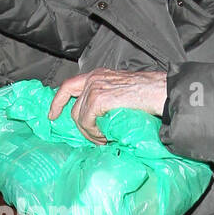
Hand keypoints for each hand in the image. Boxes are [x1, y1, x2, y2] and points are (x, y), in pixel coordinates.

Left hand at [48, 69, 168, 144]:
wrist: (160, 91)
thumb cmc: (147, 93)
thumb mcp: (120, 90)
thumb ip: (105, 98)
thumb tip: (98, 119)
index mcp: (97, 75)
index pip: (68, 86)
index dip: (58, 101)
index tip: (53, 115)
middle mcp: (93, 79)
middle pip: (74, 108)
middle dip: (82, 128)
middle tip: (97, 139)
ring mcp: (95, 88)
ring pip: (79, 118)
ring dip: (90, 133)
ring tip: (104, 139)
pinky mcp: (99, 99)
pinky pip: (87, 121)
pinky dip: (94, 133)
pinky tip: (106, 136)